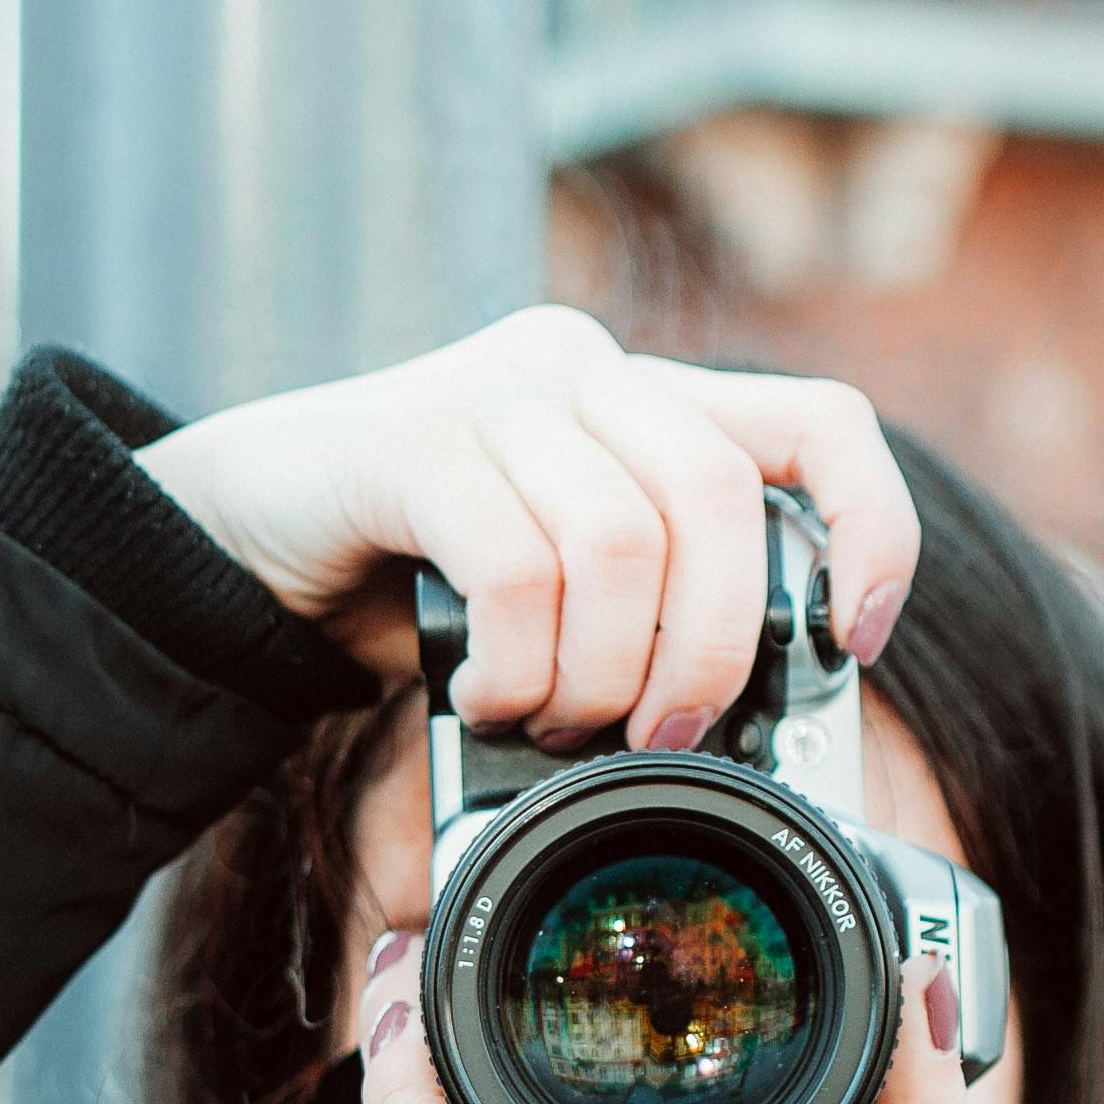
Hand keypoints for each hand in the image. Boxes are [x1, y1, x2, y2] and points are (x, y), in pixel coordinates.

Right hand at [136, 306, 918, 749]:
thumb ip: (645, 614)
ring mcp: (497, 392)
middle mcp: (585, 370)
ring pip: (620, 543)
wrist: (232, 530)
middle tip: (663, 733)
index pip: (821, 423)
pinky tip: (480, 694)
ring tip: (544, 717)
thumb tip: (743, 728)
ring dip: (595, 673)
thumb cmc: (409, 576)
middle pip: (720, 499)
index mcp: (646, 400)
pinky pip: (515, 568)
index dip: (871, 527)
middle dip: (709, 650)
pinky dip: (514, 663)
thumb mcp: (558, 591)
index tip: (855, 640)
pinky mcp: (410, 440)